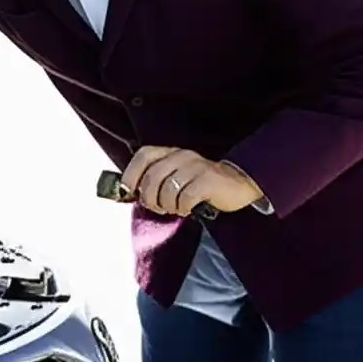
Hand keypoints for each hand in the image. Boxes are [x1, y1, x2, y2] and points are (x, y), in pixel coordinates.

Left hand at [120, 146, 263, 215]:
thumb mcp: (175, 177)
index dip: (131, 173)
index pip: (143, 155)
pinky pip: (185, 198)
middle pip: (152, 177)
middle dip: (150, 198)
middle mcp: (182, 155)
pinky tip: (189, 208)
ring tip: (176, 207)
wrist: (238, 183)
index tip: (128, 191)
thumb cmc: (199, 184)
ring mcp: (196, 166)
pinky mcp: (208, 180)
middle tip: (159, 208)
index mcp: (170, 152)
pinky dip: (183, 208)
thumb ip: (153, 181)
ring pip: (167, 190)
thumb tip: (124, 193)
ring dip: (168, 205)